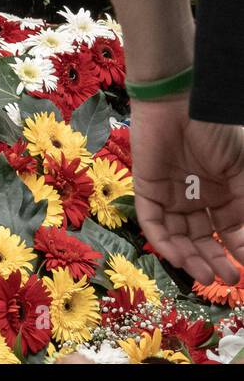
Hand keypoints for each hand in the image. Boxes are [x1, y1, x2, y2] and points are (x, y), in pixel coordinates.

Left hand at [131, 95, 243, 285]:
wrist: (180, 101)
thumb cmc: (216, 130)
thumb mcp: (243, 171)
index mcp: (223, 193)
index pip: (229, 232)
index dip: (237, 250)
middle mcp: (197, 197)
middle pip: (203, 238)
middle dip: (214, 260)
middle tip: (225, 279)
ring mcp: (171, 194)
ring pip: (179, 235)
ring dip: (190, 257)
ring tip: (204, 275)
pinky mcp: (147, 188)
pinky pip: (153, 221)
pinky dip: (164, 241)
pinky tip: (179, 257)